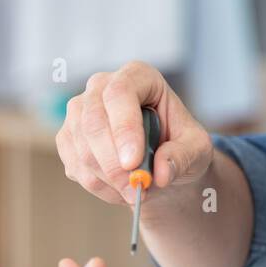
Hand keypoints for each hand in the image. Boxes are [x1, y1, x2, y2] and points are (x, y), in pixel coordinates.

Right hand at [57, 61, 212, 207]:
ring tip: (136, 191)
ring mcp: (79, 110)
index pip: (120, 93)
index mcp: (138, 76)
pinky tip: (120, 188)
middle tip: (135, 189)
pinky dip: (99, 186)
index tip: (133, 163)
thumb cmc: (181, 145)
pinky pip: (75, 166)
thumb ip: (182, 157)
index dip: (124, 128)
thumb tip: (160, 173)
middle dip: (114, 163)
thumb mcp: (197, 149)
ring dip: (109, 179)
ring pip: (82, 148)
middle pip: (93, 122)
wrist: (161, 160)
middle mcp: (102, 87)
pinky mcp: (68, 137)